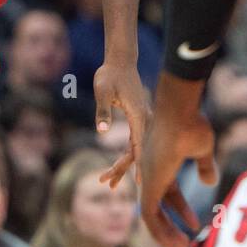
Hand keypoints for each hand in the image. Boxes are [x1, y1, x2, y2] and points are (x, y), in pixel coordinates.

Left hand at [92, 61, 149, 187]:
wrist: (120, 61)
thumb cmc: (110, 74)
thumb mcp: (102, 90)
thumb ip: (102, 110)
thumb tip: (101, 131)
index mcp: (139, 116)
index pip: (139, 146)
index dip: (139, 165)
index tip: (140, 183)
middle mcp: (145, 120)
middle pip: (136, 151)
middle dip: (122, 169)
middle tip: (106, 185)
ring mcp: (143, 120)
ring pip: (135, 149)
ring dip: (123, 166)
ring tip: (107, 182)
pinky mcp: (139, 119)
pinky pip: (134, 142)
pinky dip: (127, 155)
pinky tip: (119, 166)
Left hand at [140, 103, 215, 246]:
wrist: (178, 111)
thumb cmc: (190, 124)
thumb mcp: (202, 148)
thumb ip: (204, 165)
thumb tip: (208, 182)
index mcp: (162, 163)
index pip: (169, 194)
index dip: (181, 210)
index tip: (194, 223)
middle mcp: (151, 172)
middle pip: (158, 206)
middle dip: (169, 226)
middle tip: (183, 242)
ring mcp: (148, 178)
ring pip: (151, 215)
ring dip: (165, 234)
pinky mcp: (149, 184)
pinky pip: (149, 216)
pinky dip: (160, 232)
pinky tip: (175, 241)